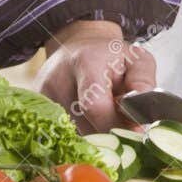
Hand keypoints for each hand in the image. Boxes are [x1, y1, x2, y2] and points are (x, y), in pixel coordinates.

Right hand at [37, 18, 155, 132]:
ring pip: (74, 133)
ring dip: (94, 132)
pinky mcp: (37, 108)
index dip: (116, 124)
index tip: (133, 130)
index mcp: (86, 61)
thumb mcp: (136, 59)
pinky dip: (79, 131)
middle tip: (122, 122)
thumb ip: (143, 83)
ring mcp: (43, 95)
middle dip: (108, 130)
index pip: (95, 106)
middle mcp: (57, 78)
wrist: (77, 48)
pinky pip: (62, 132)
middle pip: (85, 125)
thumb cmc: (110, 56)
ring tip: (103, 115)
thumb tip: (142, 120)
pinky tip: (87, 118)